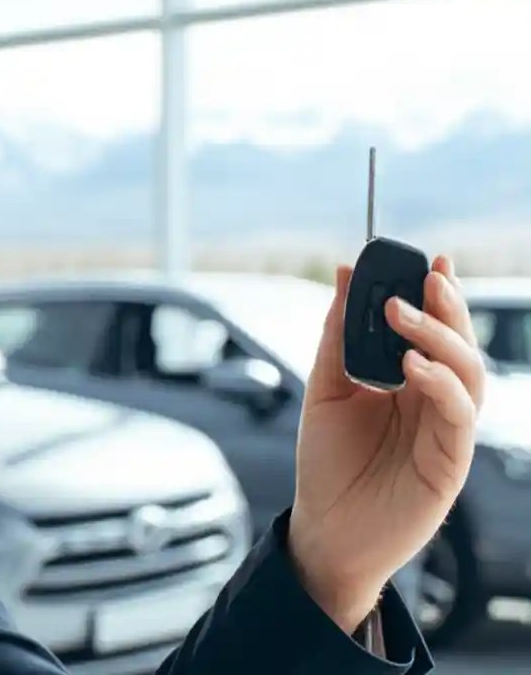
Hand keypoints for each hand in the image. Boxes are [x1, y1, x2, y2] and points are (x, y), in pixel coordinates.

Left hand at [288, 255, 484, 632]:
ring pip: (468, 373)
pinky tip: (412, 366)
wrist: (324, 533)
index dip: (438, 292)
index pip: (433, 329)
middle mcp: (434, 402)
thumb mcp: (324, 390)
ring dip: (440, 337)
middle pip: (458, 344)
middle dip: (446, 306)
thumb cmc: (327, 465)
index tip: (426, 257)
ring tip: (404, 310)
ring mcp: (445, 431)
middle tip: (424, 274)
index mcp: (408, 383)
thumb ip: (336, 338)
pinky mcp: (449, 463)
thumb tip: (343, 276)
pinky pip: (458, 415)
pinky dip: (439, 384)